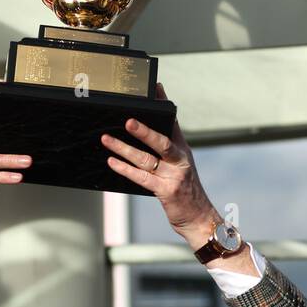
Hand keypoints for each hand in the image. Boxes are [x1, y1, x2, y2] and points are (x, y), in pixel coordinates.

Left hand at [101, 83, 217, 243]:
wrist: (199, 219)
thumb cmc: (185, 192)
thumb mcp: (179, 167)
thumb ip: (165, 151)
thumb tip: (144, 136)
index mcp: (182, 150)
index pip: (172, 122)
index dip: (164, 105)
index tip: (155, 87)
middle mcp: (180, 159)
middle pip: (160, 140)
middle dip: (143, 129)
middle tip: (127, 118)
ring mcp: (173, 175)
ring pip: (146, 159)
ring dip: (124, 148)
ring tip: (106, 139)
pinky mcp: (166, 191)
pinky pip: (142, 178)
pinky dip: (125, 169)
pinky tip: (112, 162)